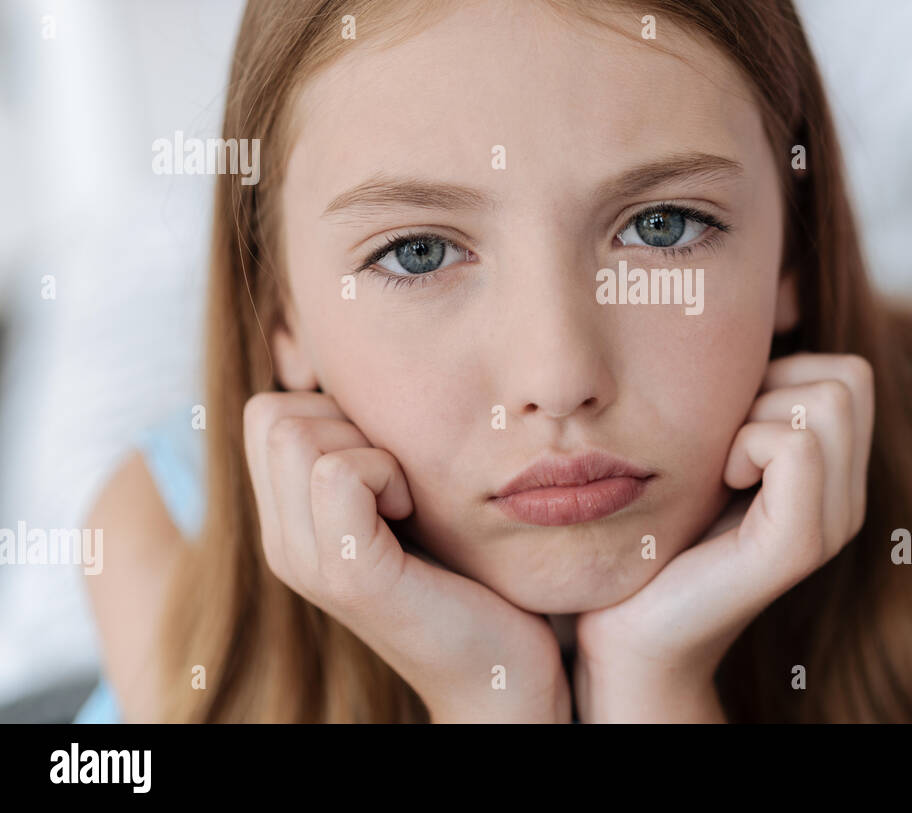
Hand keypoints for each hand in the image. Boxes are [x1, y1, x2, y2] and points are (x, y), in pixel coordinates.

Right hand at [244, 390, 570, 722]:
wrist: (500, 676)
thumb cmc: (468, 578)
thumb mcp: (407, 501)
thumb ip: (371, 450)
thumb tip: (360, 378)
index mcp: (288, 522)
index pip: (268, 411)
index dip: (332, 410)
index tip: (388, 457)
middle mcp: (282, 542)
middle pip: (272, 414)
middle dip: (346, 421)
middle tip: (399, 476)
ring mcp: (307, 562)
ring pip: (297, 434)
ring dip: (369, 446)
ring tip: (405, 498)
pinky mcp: (349, 576)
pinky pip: (340, 473)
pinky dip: (386, 473)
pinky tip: (412, 514)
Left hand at [572, 353, 872, 721]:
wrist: (629, 629)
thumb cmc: (659, 532)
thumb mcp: (714, 450)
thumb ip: (749, 402)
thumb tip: (759, 325)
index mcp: (836, 477)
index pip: (850, 373)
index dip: (785, 372)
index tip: (732, 420)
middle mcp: (848, 501)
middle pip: (849, 378)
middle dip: (775, 387)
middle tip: (727, 440)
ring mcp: (831, 525)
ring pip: (828, 402)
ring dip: (756, 415)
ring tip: (723, 465)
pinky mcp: (797, 545)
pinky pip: (795, 445)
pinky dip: (746, 444)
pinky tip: (721, 481)